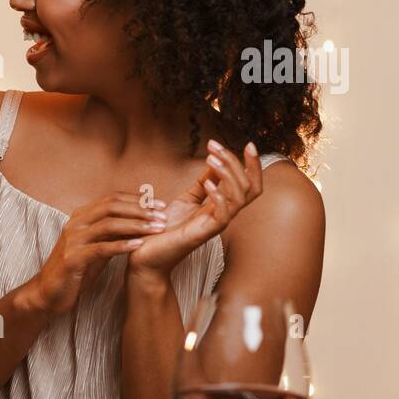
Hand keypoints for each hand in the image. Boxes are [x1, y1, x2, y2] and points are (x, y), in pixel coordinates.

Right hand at [25, 192, 167, 314]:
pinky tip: (139, 245)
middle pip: (112, 206)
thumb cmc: (76, 269)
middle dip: (141, 210)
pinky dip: (121, 246)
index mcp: (81, 216)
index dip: (138, 200)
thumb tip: (138, 220)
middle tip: (164, 216)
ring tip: (157, 229)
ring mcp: (73, 240)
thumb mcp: (96, 245)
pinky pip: (101, 248)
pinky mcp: (73, 259)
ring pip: (108, 225)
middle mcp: (75, 223)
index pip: (113, 198)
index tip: (162, 206)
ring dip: (136, 225)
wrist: (49, 293)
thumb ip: (111, 232)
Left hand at [128, 140, 262, 277]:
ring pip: (240, 198)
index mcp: (222, 206)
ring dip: (229, 174)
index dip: (253, 165)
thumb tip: (215, 160)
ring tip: (212, 159)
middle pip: (249, 187)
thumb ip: (202, 183)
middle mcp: (224, 215)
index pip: (250, 184)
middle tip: (216, 146)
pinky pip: (223, 215)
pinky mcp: (203, 234)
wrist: (145, 254)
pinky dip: (219, 196)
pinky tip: (207, 183)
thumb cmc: (164, 229)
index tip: (247, 143)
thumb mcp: (186, 199)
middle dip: (238, 163)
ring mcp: (215, 225)